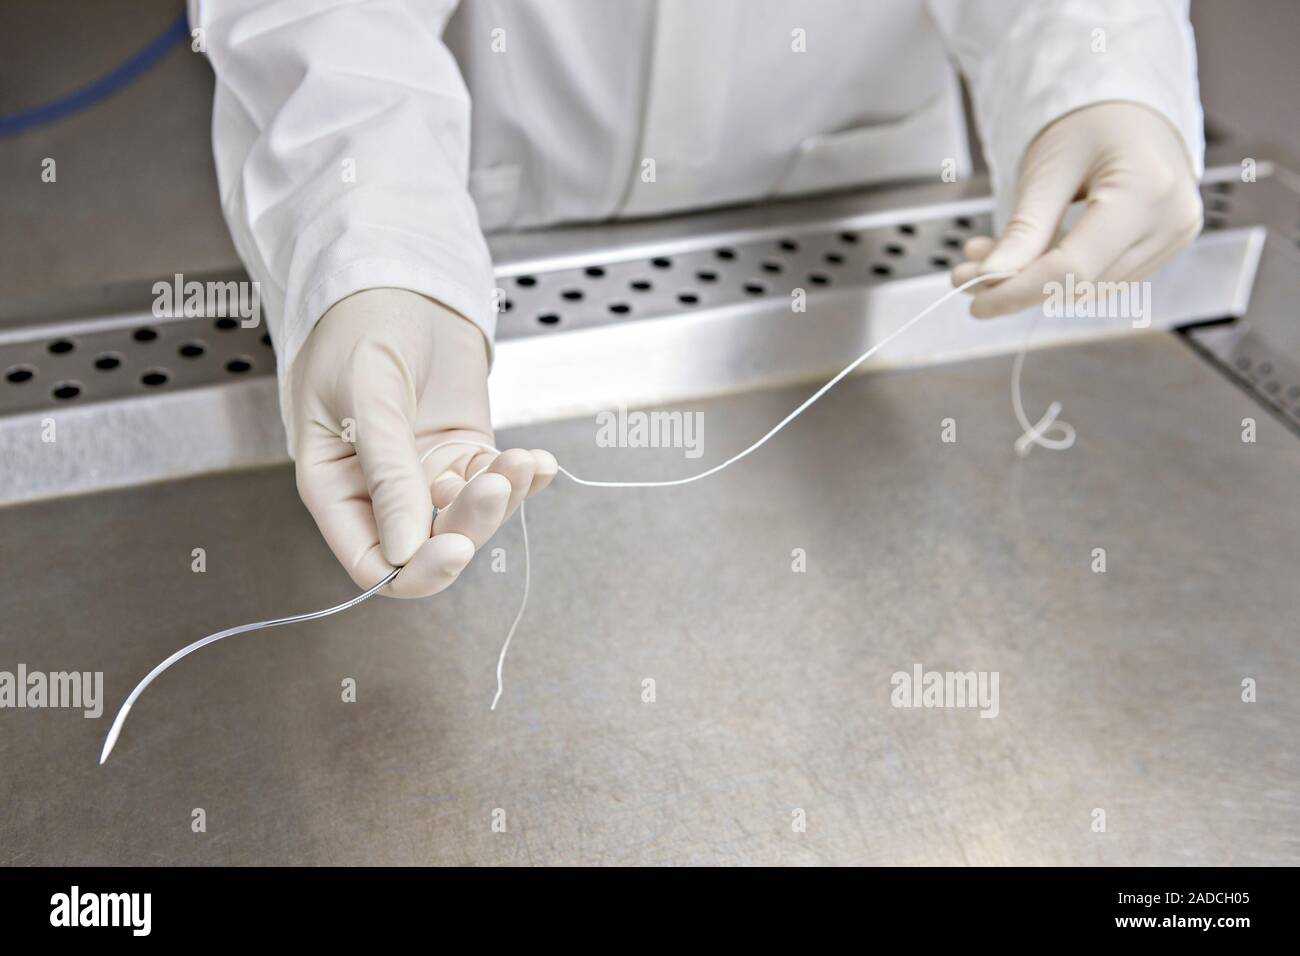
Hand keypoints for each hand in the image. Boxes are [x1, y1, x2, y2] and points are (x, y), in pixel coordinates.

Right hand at [289, 289, 555, 597]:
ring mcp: (427, 472)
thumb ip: (387, 473)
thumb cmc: (358, 322)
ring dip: (502, 495)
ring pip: (471, 517)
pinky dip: (524, 478)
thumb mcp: (367, 395)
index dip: (415, 568)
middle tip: (497, 483)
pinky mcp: (464, 450)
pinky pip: (496, 481)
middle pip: (431, 544)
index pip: (374, 561)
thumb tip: (405, 552)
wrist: (398, 273)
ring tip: (522, 459)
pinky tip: (539, 461)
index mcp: (336, 486)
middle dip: (470, 523)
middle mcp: (381, 491)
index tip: (455, 548)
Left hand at [953, 101, 1202, 317]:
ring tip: (991, 257)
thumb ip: (1023, 229)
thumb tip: (987, 280)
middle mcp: (1171, 221)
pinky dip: (1061, 276)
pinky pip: (1104, 279)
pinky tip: (1028, 257)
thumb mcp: (1047, 170)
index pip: (1073, 267)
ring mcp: (1174, 237)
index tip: (975, 301)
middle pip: (1082, 283)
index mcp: (1146, 190)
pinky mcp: (1165, 247)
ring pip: (1090, 289)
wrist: (1132, 111)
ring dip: (1036, 284)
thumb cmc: (1090, 126)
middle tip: (967, 272)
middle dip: (1019, 285)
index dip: (1019, 291)